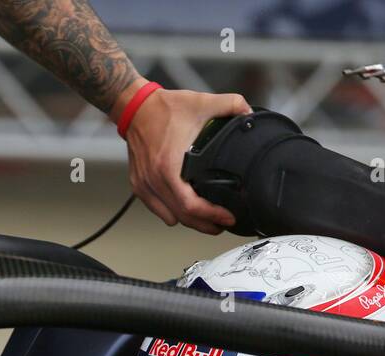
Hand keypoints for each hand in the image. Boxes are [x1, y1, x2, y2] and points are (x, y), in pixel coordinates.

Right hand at [114, 85, 250, 233]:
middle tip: (223, 224)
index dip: (212, 216)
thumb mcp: (200, 102)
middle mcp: (154, 180)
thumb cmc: (163, 108)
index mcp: (169, 166)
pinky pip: (157, 210)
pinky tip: (185, 210)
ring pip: (170, 217)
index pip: (190, 205)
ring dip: (189, 222)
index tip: (228, 217)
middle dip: (205, 225)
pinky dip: (172, 213)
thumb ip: (230, 104)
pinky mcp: (139, 186)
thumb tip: (250, 114)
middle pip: (182, 218)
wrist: (135, 108)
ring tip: (207, 219)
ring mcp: (144, 185)